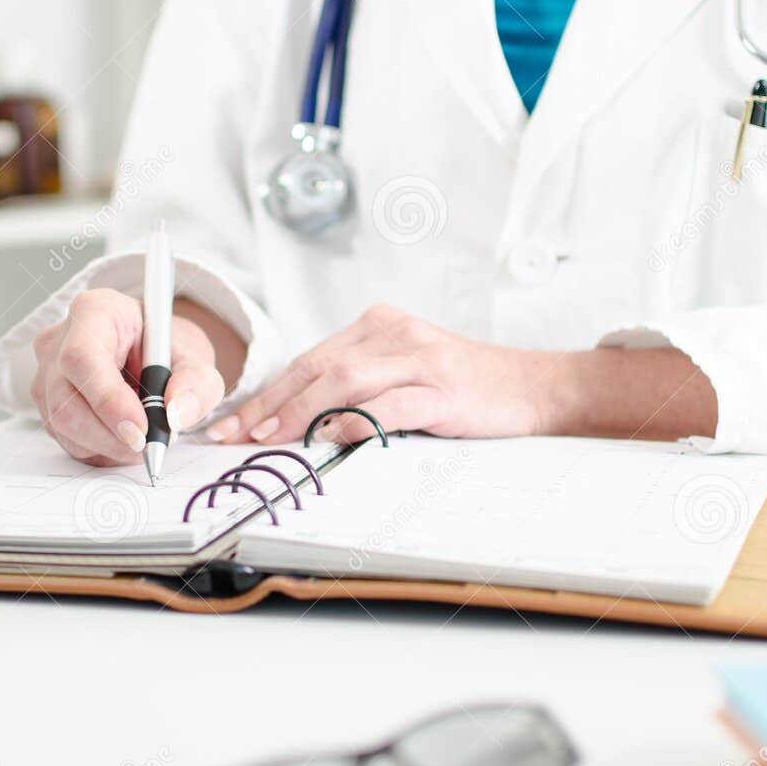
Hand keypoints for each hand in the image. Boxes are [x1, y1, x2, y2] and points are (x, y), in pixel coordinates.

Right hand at [31, 289, 226, 464]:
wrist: (152, 356)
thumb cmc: (165, 350)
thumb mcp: (195, 359)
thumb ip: (196, 384)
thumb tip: (176, 415)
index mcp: (95, 312)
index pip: (83, 357)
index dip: (108, 400)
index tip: (140, 429)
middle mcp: (59, 341)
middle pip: (66, 400)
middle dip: (110, 435)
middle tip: (149, 446)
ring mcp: (47, 374)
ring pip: (64, 425)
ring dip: (109, 445)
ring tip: (144, 435)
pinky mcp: (46, 405)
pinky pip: (66, 439)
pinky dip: (100, 450)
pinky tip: (124, 436)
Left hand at [205, 305, 720, 445]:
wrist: (533, 386)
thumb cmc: (464, 387)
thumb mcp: (403, 373)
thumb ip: (356, 386)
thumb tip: (293, 420)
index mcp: (379, 326)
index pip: (308, 359)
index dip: (267, 391)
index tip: (233, 422)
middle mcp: (394, 334)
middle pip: (316, 366)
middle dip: (270, 403)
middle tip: (236, 435)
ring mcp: (420, 359)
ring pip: (343, 381)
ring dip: (300, 413)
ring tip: (270, 439)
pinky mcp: (442, 390)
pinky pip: (388, 404)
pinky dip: (354, 419)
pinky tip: (329, 436)